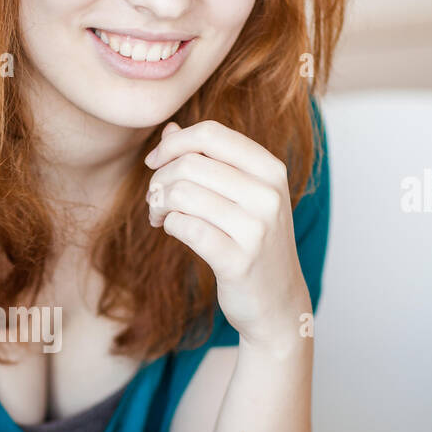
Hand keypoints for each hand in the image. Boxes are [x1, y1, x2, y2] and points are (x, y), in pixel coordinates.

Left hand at [145, 119, 309, 354]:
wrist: (277, 302)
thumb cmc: (253, 242)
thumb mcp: (241, 195)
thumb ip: (208, 160)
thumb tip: (170, 129)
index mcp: (271, 170)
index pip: (212, 134)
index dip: (173, 143)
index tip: (154, 161)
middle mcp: (268, 194)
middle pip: (191, 163)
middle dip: (160, 178)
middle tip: (154, 198)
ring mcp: (256, 228)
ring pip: (183, 194)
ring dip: (158, 203)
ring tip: (159, 215)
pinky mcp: (238, 260)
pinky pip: (184, 227)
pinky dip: (168, 224)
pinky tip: (170, 229)